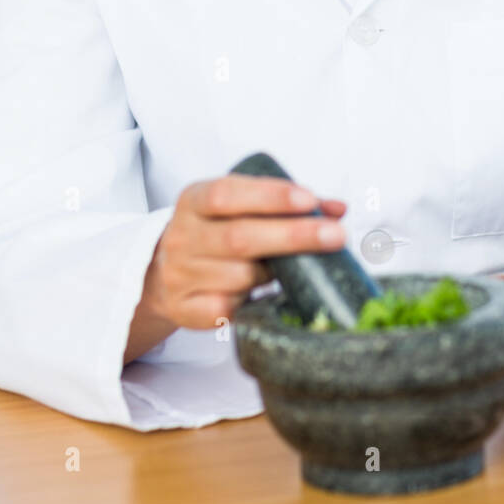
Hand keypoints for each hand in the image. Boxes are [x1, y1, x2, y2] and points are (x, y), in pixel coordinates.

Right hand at [124, 174, 346, 361]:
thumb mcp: (242, 206)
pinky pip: (227, 308)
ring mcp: (180, 275)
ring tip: (296, 269)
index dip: (270, 197)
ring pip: (238, 276)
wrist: (166, 271)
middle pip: (239, 237)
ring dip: (275, 273)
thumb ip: (289, 203)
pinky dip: (253, 301)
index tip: (310, 200)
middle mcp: (182, 236)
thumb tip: (338, 209)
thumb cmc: (218, 232)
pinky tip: (267, 294)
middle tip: (336, 236)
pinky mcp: (185, 309)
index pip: (227, 194)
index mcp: (194, 200)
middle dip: (293, 236)